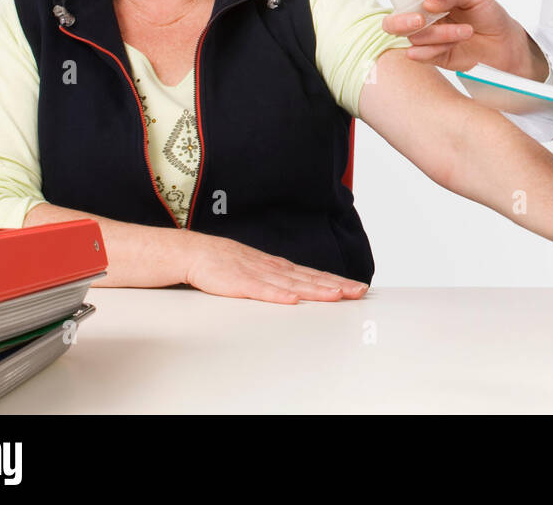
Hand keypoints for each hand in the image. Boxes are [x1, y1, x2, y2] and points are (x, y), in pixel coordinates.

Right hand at [183, 232, 368, 303]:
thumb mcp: (256, 271)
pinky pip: (261, 290)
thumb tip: (299, 292)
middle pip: (309, 278)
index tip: (357, 287)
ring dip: (316, 290)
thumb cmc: (223, 264)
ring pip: (292, 284)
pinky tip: (293, 300)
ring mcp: (257, 274)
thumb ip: (276, 280)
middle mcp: (273, 268)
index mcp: (277, 267)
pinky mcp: (239, 282)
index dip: (336, 281)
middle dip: (336, 285)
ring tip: (337, 295)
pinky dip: (278, 295)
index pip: (313, 275)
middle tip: (359, 291)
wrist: (193, 253)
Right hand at [380, 0, 546, 78]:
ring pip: (413, 37)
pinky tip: (453, 46)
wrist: (505, 45)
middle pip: (396, 18)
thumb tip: (429, 0)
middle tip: (422, 20)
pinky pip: (419, 55)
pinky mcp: (432, 56)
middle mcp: (425, 16)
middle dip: (403, 20)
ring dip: (439, 34)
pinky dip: (434, 50)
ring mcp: (427, 37)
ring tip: (466, 31)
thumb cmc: (490, 16)